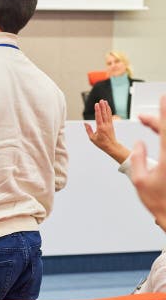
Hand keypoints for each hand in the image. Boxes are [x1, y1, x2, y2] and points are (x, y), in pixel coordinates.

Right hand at [84, 100, 129, 163]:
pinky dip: (109, 111)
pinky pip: (110, 116)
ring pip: (108, 114)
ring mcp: (109, 124)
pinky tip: (107, 107)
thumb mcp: (92, 138)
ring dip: (106, 107)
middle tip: (101, 100)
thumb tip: (85, 123)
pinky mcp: (111, 124)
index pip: (99, 117)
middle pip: (104, 114)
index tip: (96, 104)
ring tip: (104, 101)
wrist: (112, 146)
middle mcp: (106, 125)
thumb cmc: (101, 143)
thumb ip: (88, 130)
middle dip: (102, 106)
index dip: (97, 110)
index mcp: (100, 128)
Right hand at [130, 95, 165, 230]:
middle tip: (144, 117)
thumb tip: (138, 143)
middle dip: (158, 119)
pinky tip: (158, 135)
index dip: (163, 112)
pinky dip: (164, 137)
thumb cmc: (158, 201)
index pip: (165, 129)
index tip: (163, 98)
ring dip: (161, 128)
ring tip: (150, 124)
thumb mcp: (139, 181)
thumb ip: (137, 159)